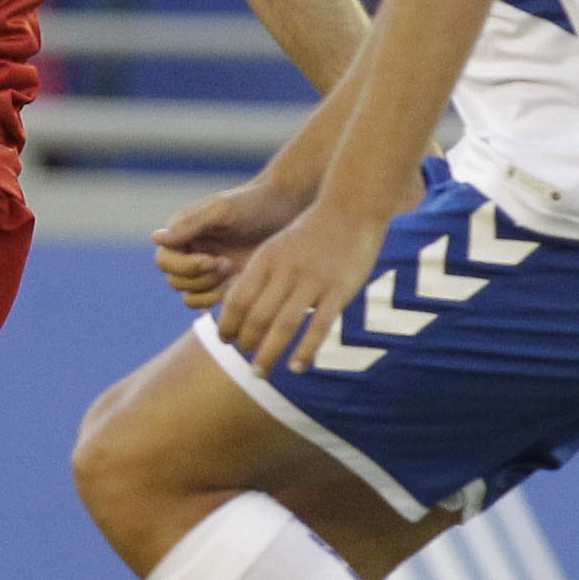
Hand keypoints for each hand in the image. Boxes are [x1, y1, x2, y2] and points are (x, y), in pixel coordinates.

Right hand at [151, 176, 306, 307]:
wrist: (286, 210)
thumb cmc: (253, 204)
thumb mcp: (222, 210)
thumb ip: (190, 225)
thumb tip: (155, 238)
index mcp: (182, 233)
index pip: (164, 261)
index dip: (184, 266)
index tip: (212, 260)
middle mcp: (190, 253)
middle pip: (175, 282)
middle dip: (201, 278)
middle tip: (228, 265)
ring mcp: (207, 271)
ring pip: (191, 297)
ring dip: (210, 292)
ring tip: (234, 274)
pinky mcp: (226, 285)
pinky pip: (211, 304)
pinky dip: (223, 300)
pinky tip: (242, 284)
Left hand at [214, 197, 390, 376]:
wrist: (352, 206)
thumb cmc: (313, 232)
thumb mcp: (278, 246)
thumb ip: (260, 274)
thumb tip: (239, 306)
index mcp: (266, 259)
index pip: (236, 299)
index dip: (227, 324)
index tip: (226, 341)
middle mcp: (285, 271)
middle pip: (255, 317)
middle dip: (245, 343)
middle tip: (245, 359)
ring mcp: (312, 281)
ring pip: (282, 326)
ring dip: (268, 354)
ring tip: (260, 373)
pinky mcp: (339, 290)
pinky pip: (319, 326)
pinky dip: (305, 350)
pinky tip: (297, 368)